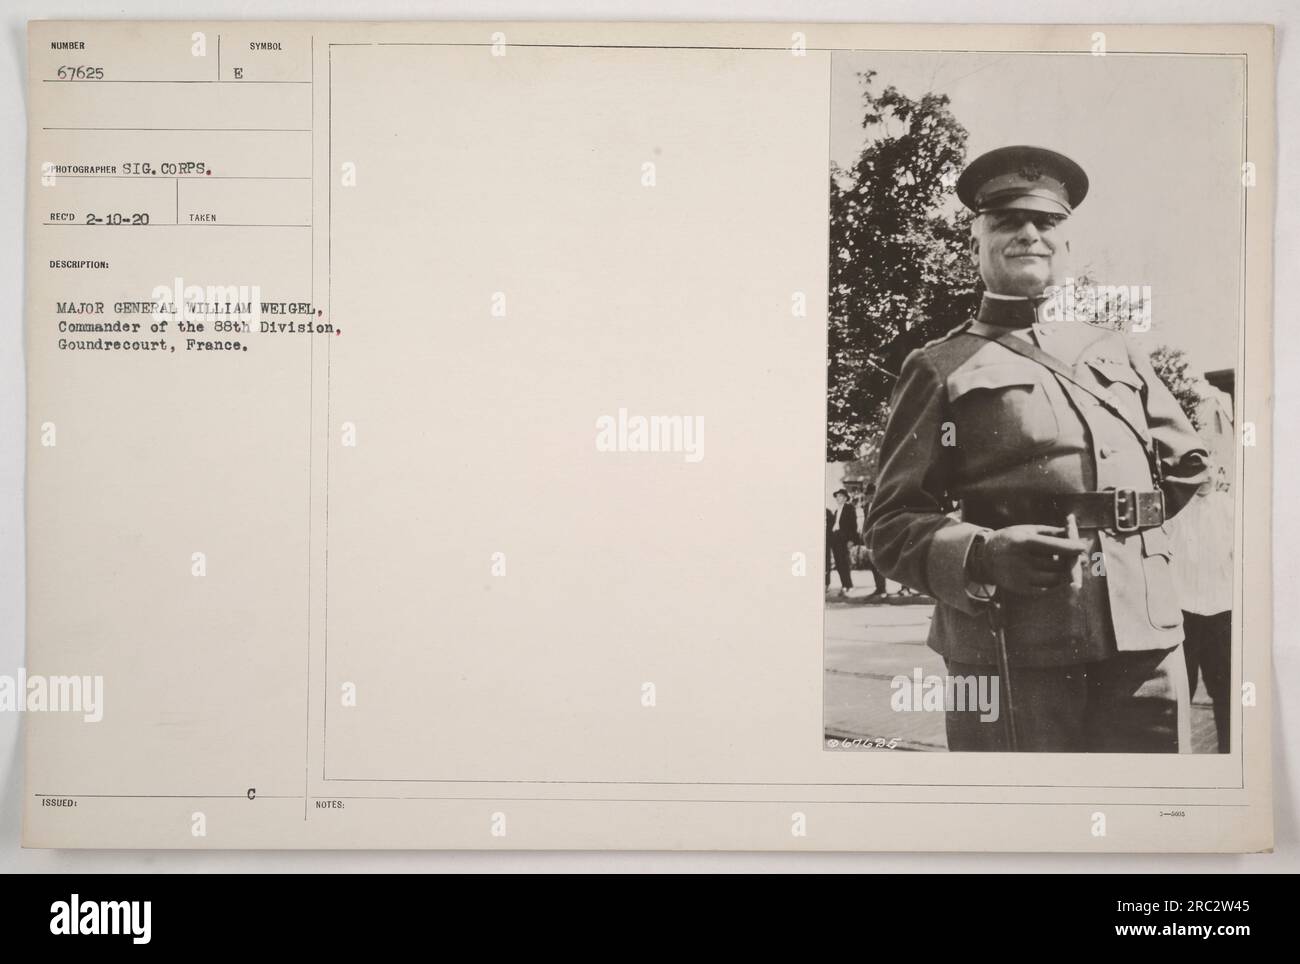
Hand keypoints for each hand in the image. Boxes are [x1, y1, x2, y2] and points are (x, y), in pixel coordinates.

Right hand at [971, 525, 1089, 593]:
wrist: (984, 557)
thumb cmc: (1011, 539)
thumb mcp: (1027, 530)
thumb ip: (1051, 533)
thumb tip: (1076, 538)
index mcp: (1021, 542)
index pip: (1052, 546)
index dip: (1070, 547)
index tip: (1083, 547)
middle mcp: (1020, 561)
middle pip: (1056, 564)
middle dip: (1072, 562)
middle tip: (1082, 559)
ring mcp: (1020, 577)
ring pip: (1054, 578)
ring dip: (1065, 573)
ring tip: (1069, 566)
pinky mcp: (1021, 589)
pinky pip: (1047, 589)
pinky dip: (1056, 583)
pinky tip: (1059, 576)